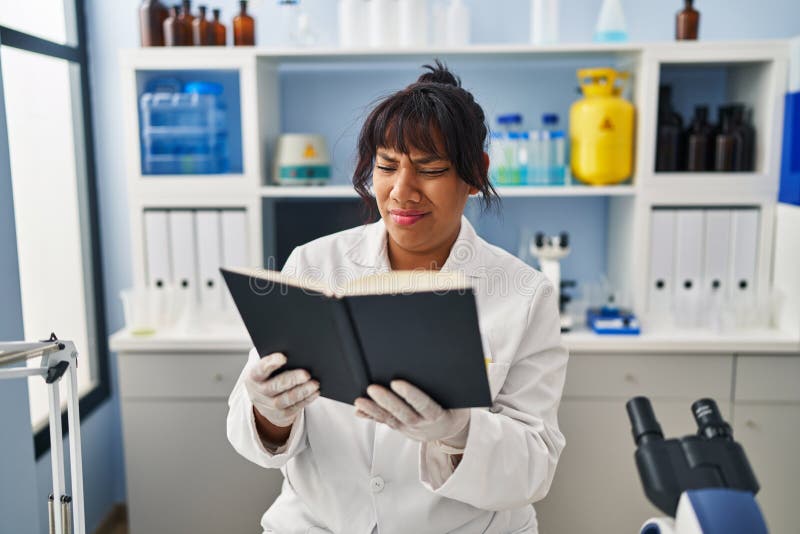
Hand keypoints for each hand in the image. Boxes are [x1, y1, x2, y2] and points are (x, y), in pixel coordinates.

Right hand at [244, 352, 319, 427]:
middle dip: (291, 380)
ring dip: (301, 392)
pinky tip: (315, 392)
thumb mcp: (266, 365)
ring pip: (285, 400)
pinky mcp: (280, 415)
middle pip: (273, 387)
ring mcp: (268, 406)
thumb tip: (295, 350)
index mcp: (253, 376)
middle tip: (306, 374)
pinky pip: (294, 408)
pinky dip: (306, 400)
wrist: (264, 398)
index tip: (283, 357)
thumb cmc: (269, 374)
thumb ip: (275, 357)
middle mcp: (258, 392)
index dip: (269, 364)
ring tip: (314, 384)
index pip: (259, 370)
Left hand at [354, 380, 470, 448]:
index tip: (397, 383)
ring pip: (391, 420)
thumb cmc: (453, 408)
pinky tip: (360, 411)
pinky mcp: (401, 428)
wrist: (451, 431)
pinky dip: (372, 417)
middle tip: (372, 388)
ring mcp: (410, 429)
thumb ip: (449, 386)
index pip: (424, 405)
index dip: (411, 395)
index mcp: (439, 416)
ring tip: (360, 400)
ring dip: (374, 410)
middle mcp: (423, 425)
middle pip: (404, 414)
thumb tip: (442, 365)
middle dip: (387, 401)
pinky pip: (385, 423)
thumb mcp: (459, 399)